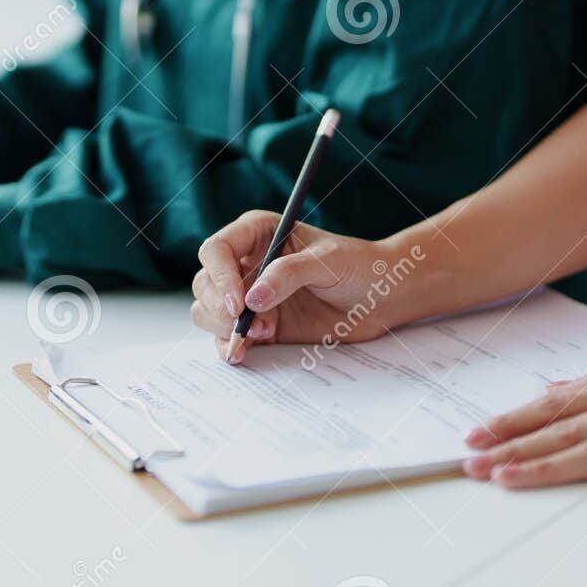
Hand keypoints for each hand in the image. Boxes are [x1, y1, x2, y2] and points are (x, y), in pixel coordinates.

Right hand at [190, 211, 414, 363]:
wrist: (381, 297)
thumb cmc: (359, 265)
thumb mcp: (327, 261)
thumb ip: (289, 274)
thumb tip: (252, 299)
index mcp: (258, 233)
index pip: (217, 249)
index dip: (220, 276)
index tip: (239, 303)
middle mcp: (247, 263)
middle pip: (205, 283)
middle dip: (221, 307)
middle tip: (252, 324)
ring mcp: (250, 296)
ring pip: (208, 311)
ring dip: (226, 327)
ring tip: (264, 333)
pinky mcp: (258, 325)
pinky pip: (226, 337)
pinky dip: (229, 346)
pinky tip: (243, 352)